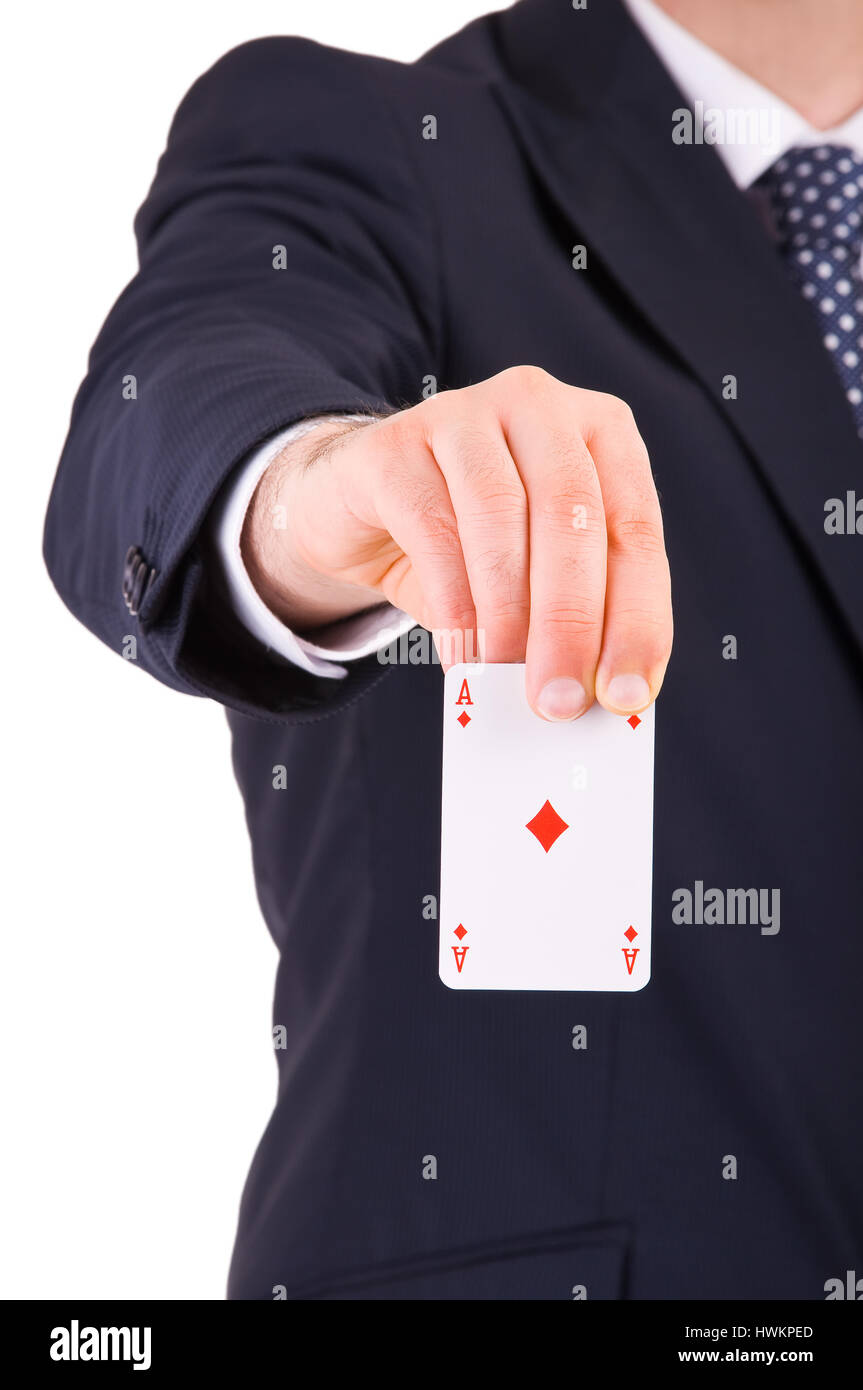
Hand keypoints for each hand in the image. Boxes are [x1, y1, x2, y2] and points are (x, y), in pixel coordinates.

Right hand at [242, 366, 671, 718]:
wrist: (360, 509)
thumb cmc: (466, 542)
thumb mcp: (537, 574)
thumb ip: (579, 615)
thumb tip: (608, 692)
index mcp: (600, 431)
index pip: (635, 526)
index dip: (637, 616)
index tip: (627, 692)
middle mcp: (538, 406)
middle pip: (571, 513)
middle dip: (571, 620)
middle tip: (561, 700)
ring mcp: (462, 415)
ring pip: (500, 515)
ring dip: (509, 614)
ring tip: (507, 680)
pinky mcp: (394, 444)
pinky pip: (431, 527)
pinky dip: (452, 604)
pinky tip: (460, 655)